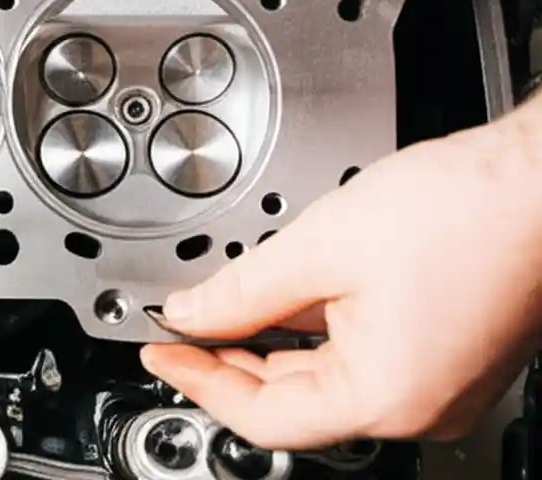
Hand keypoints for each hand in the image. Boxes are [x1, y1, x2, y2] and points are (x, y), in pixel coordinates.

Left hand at [140, 104, 541, 448]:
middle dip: (229, 360)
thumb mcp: (320, 247)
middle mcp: (418, 406)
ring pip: (324, 378)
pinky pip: (360, 358)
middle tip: (181, 326)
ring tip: (221, 305)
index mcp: (386, 396)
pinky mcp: (447, 355)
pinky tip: (282, 299)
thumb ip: (240, 290)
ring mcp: (438, 384)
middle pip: (292, 402)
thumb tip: (191, 314)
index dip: (198, 384)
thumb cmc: (467, 209)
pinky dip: (312, 333)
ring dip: (268, 343)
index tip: (160, 356)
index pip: (261, 417)